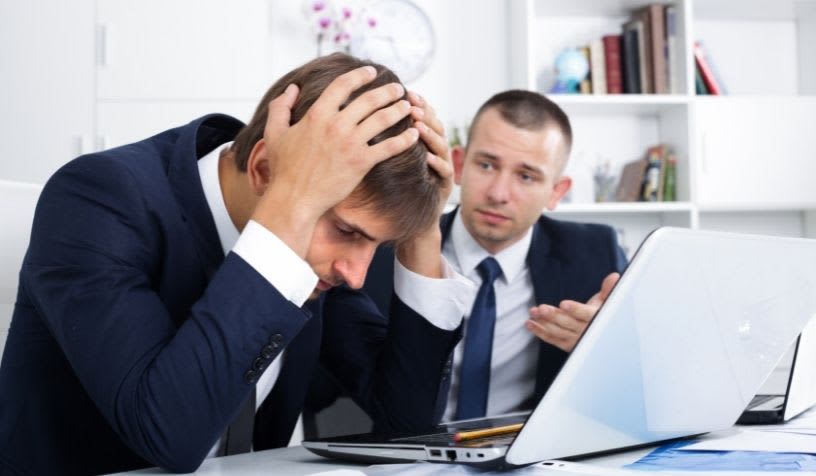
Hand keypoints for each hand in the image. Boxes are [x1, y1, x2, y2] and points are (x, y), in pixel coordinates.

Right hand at [252, 66, 418, 256]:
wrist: (294, 199)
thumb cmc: (284, 168)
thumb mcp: (275, 133)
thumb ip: (280, 107)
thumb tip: (293, 89)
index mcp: (317, 114)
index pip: (343, 85)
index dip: (359, 75)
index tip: (371, 71)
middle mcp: (336, 125)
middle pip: (369, 100)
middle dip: (387, 91)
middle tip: (399, 89)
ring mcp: (350, 143)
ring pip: (382, 119)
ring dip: (398, 110)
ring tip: (408, 106)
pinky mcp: (361, 162)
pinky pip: (389, 147)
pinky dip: (404, 139)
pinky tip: (414, 134)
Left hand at [395, 91, 452, 277]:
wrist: (411, 224)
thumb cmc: (394, 191)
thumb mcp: (385, 161)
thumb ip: (378, 139)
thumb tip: (356, 117)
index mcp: (419, 142)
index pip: (419, 115)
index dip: (414, 103)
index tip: (402, 92)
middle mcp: (434, 150)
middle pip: (434, 124)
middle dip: (424, 113)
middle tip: (411, 104)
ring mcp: (442, 167)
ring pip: (441, 145)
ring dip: (431, 134)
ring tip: (419, 127)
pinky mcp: (445, 186)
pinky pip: (445, 172)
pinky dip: (438, 164)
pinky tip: (430, 158)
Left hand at [526, 272, 619, 351]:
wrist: (600, 333)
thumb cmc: (601, 312)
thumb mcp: (606, 300)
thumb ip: (609, 289)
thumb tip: (615, 276)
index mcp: (596, 318)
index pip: (585, 314)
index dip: (574, 309)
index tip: (563, 304)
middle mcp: (585, 331)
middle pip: (568, 323)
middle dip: (553, 316)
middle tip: (541, 308)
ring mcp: (575, 340)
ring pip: (558, 332)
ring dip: (544, 323)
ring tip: (533, 312)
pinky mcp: (567, 345)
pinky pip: (552, 339)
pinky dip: (540, 332)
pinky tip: (530, 324)